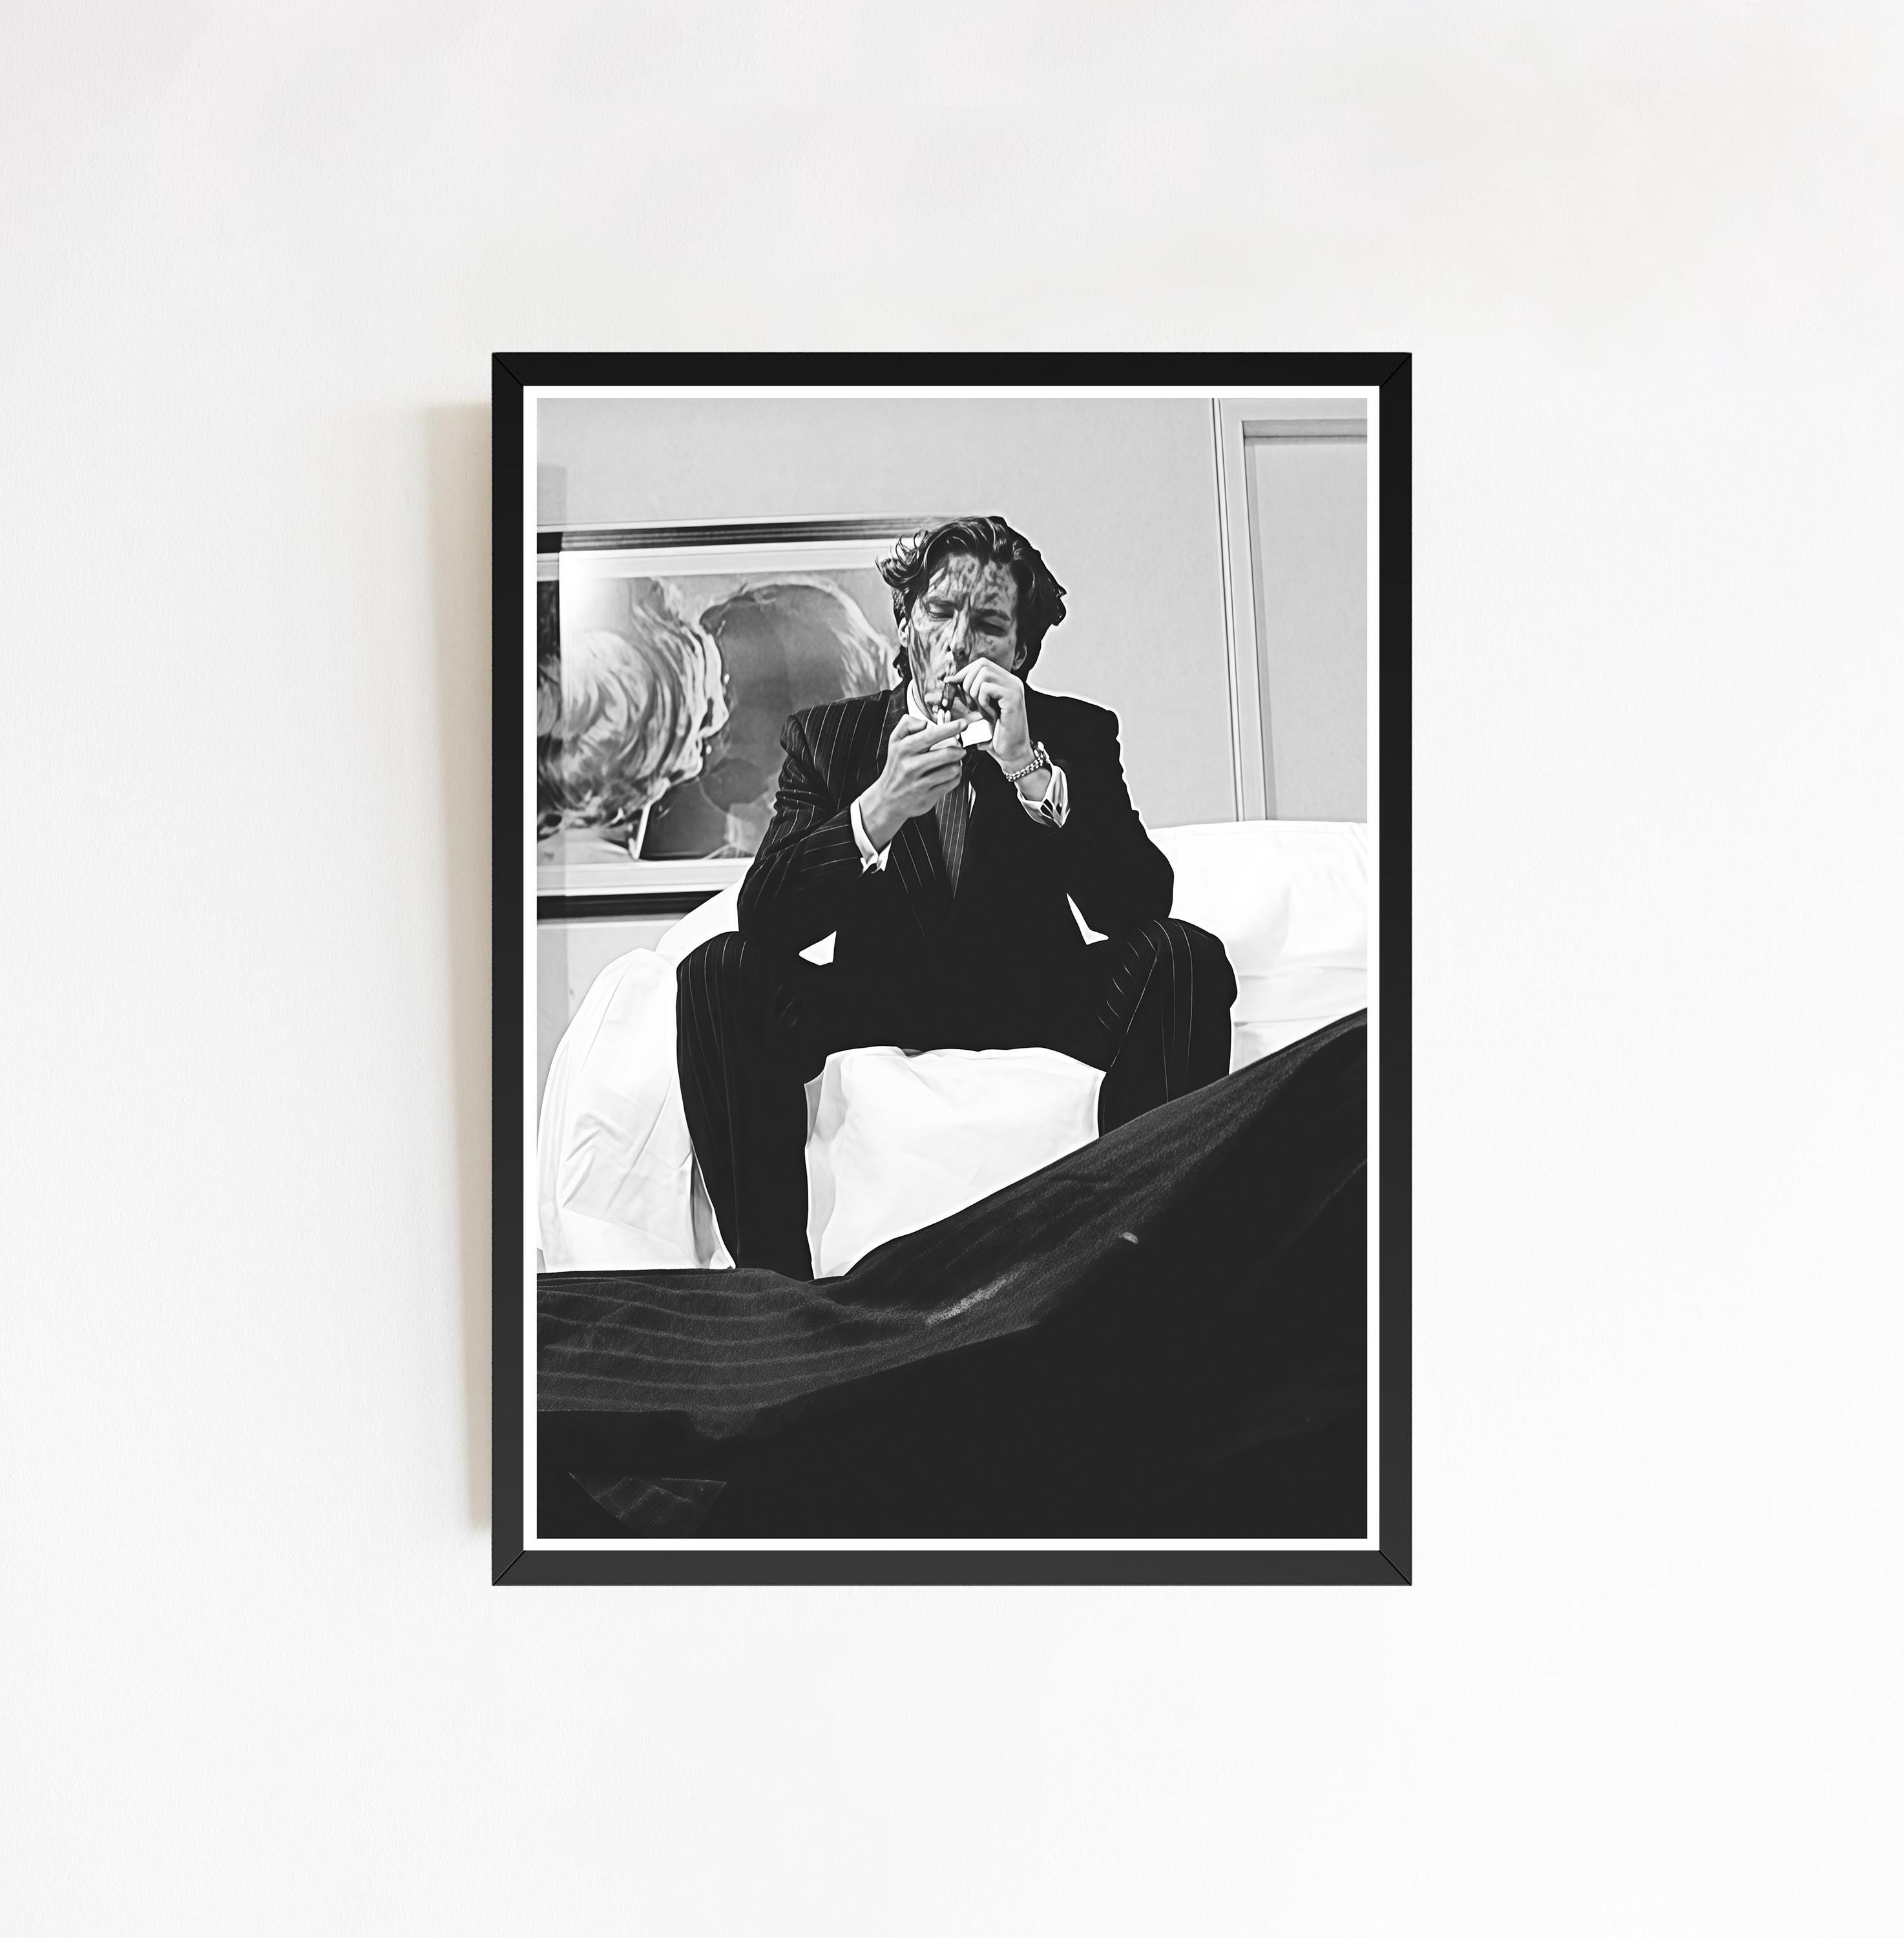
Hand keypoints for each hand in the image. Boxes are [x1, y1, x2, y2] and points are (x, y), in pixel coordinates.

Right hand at [856, 714, 966, 850]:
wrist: (887, 800)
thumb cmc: (896, 768)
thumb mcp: (894, 742)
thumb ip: (907, 724)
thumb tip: (924, 722)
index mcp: (904, 749)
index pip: (931, 735)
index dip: (951, 728)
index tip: (963, 724)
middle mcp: (911, 766)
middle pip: (946, 753)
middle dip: (959, 749)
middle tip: (959, 749)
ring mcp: (920, 783)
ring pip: (952, 769)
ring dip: (957, 764)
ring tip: (952, 763)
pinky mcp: (928, 797)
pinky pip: (951, 784)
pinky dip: (955, 777)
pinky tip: (948, 775)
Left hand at [944, 659, 1031, 769]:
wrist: (1013, 754)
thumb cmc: (997, 735)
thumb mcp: (980, 709)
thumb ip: (970, 692)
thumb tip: (949, 679)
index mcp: (1006, 681)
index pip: (981, 664)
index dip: (964, 673)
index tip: (954, 688)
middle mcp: (1012, 681)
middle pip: (981, 664)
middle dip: (967, 683)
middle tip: (971, 706)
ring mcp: (1014, 687)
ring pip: (983, 674)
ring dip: (974, 694)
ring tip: (982, 711)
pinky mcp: (1013, 697)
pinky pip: (987, 687)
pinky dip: (982, 702)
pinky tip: (990, 715)